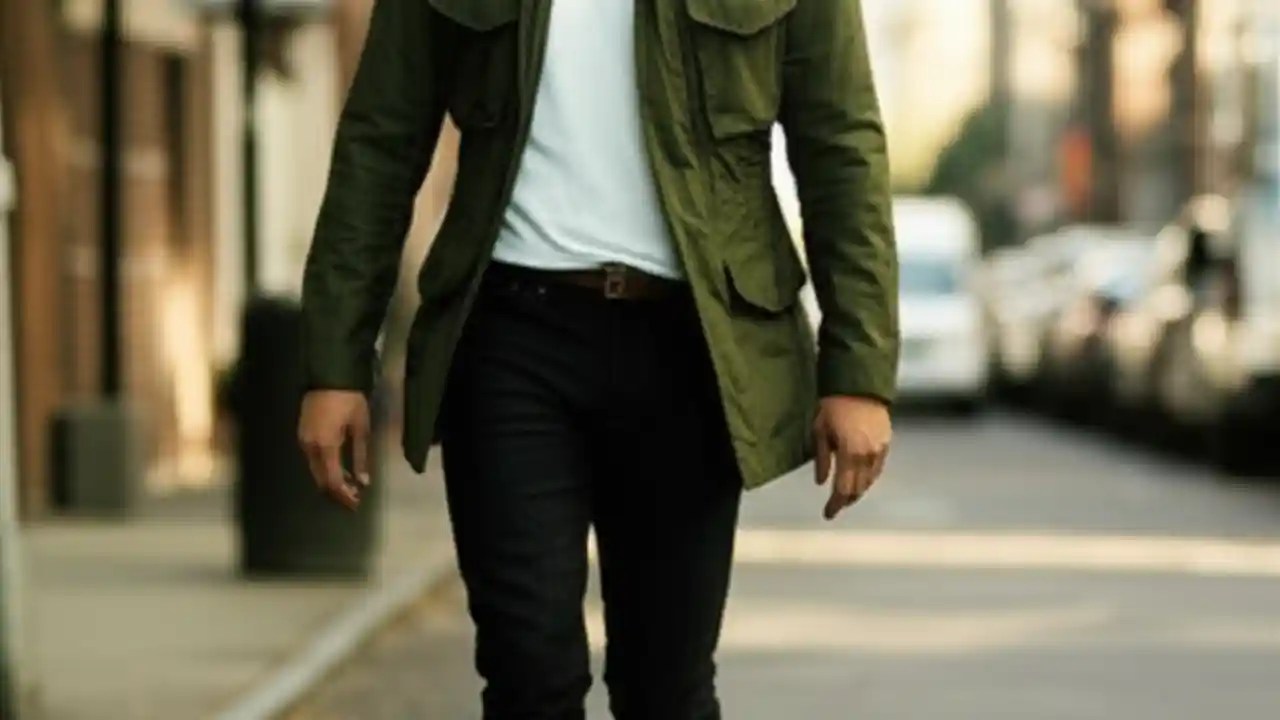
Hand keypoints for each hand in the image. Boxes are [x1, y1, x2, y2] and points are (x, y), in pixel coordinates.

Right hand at [298, 390, 371, 510]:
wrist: (330, 374)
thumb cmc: (350, 400)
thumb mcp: (361, 428)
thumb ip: (361, 456)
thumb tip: (363, 481)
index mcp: (324, 446)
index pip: (331, 481)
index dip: (343, 495)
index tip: (356, 503)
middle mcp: (309, 446)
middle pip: (320, 479)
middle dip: (337, 492)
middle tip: (354, 498)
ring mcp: (303, 439)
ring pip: (315, 470)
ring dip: (331, 480)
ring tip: (350, 485)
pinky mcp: (303, 433)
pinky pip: (313, 459)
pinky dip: (325, 468)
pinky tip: (339, 468)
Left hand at [814, 396, 891, 519]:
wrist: (858, 384)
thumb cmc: (833, 405)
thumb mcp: (820, 432)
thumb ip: (822, 460)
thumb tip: (821, 482)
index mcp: (850, 454)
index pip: (843, 489)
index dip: (835, 504)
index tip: (828, 514)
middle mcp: (868, 455)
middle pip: (859, 488)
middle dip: (846, 500)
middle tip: (835, 506)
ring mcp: (880, 449)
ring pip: (870, 480)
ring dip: (858, 491)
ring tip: (847, 496)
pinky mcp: (886, 442)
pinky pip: (878, 468)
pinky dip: (869, 478)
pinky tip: (861, 480)